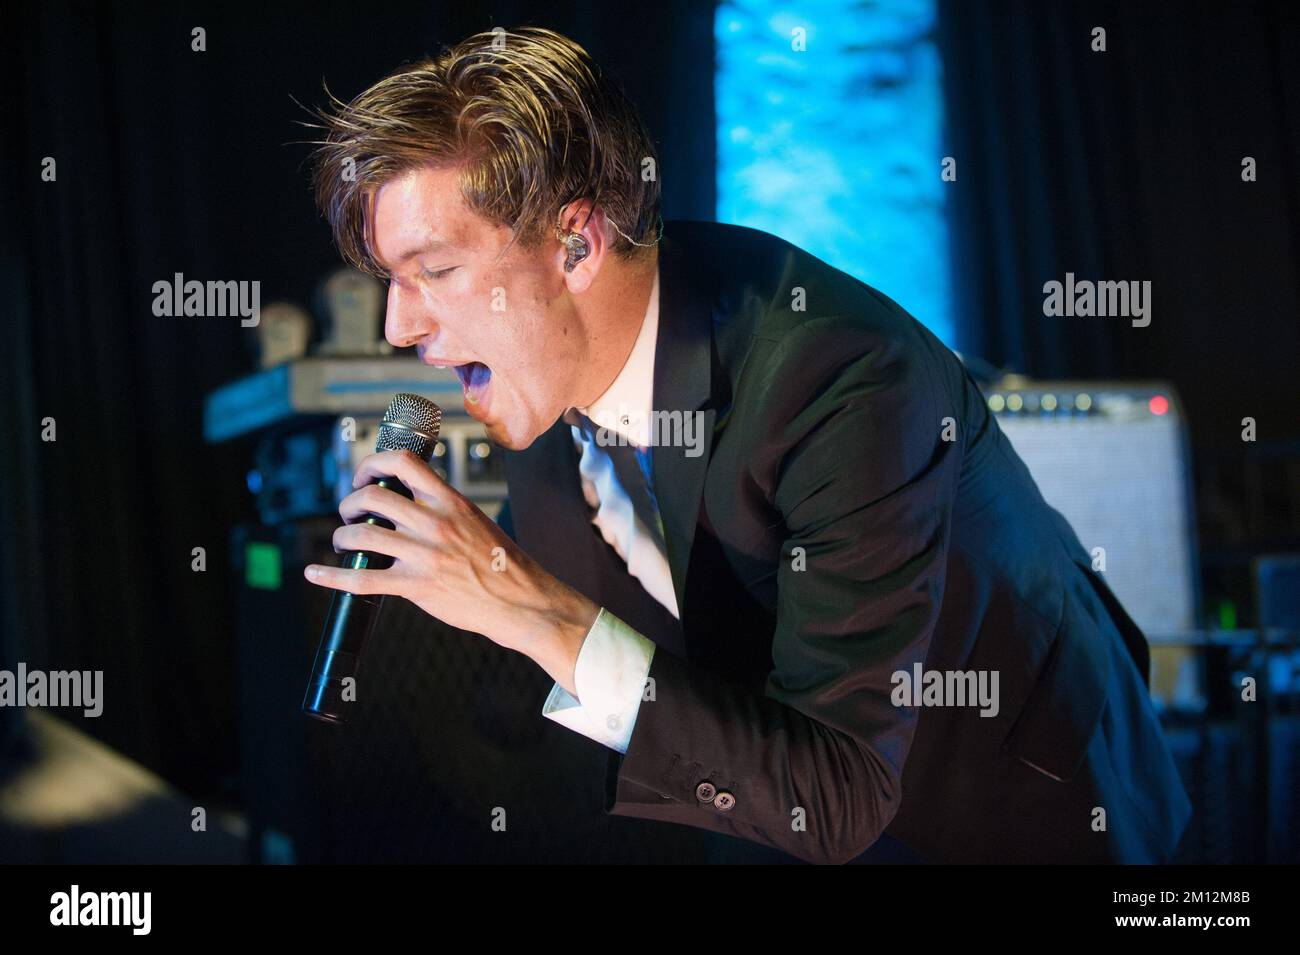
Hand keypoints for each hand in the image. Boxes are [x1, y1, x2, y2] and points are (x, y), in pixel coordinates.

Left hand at [303, 450, 596, 688]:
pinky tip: (314, 573)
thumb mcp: (476, 521)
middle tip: (349, 515)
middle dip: (349, 504)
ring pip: (360, 536)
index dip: (372, 465)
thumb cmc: (502, 564)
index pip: (402, 462)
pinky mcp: (416, 587)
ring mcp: (424, 555)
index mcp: (450, 501)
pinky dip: (330, 577)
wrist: (522, 601)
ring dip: (340, 537)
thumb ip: (444, 509)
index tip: (364, 478)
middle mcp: (434, 523)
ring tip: (341, 543)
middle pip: (371, 498)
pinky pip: (361, 581)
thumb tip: (413, 500)